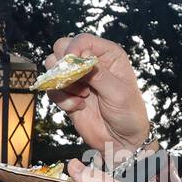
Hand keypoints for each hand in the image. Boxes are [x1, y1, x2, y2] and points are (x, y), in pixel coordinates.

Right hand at [44, 34, 149, 161]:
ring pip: (53, 68)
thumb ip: (98, 74)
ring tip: (82, 96)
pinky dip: (62, 99)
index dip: (73, 48)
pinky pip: (52, 90)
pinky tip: (78, 107)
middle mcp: (91, 63)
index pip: (83, 40)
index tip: (70, 62)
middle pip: (62, 48)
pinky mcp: (68, 94)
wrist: (121, 141)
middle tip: (75, 81)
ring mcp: (78, 78)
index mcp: (108, 55)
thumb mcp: (118, 93)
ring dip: (63, 83)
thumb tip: (77, 59)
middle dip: (63, 65)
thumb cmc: (128, 114)